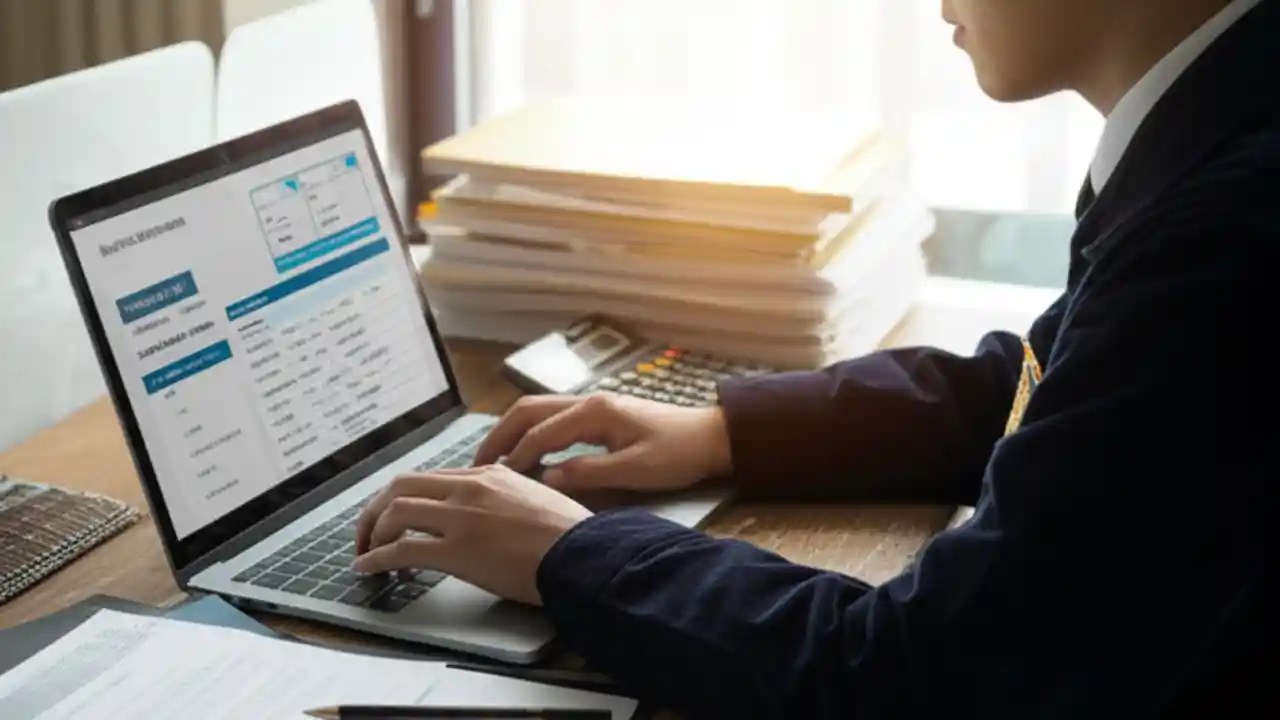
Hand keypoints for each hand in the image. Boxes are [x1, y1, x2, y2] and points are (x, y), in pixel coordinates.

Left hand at [353, 464, 590, 605]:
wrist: (584, 554)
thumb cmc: (572, 536)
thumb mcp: (537, 500)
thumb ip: (508, 500)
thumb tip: (492, 519)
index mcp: (490, 474)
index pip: (431, 477)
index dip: (404, 497)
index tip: (395, 515)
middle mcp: (470, 488)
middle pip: (401, 485)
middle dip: (376, 509)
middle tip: (367, 531)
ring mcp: (462, 518)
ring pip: (396, 511)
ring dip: (372, 532)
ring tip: (366, 552)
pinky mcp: (458, 551)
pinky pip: (402, 549)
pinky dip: (377, 558)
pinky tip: (369, 569)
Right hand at [473, 393, 732, 495]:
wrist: (711, 437)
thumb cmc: (678, 454)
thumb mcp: (636, 471)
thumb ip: (590, 473)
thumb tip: (547, 479)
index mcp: (595, 412)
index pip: (541, 432)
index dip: (516, 457)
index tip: (496, 481)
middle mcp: (587, 402)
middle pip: (528, 411)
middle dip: (499, 436)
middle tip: (476, 465)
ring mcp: (591, 405)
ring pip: (537, 412)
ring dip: (512, 433)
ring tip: (492, 463)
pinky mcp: (598, 415)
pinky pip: (552, 420)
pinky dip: (531, 435)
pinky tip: (526, 458)